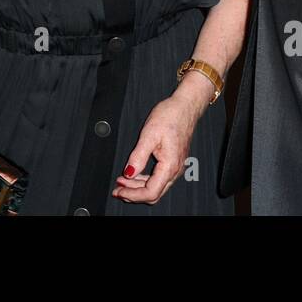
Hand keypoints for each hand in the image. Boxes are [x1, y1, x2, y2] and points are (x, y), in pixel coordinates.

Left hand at [111, 89, 202, 203]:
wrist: (184, 107)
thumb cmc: (170, 116)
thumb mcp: (149, 135)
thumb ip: (138, 156)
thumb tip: (129, 173)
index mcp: (170, 165)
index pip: (151, 192)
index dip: (133, 195)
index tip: (120, 190)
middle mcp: (175, 170)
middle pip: (154, 194)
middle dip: (133, 194)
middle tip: (117, 188)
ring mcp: (175, 167)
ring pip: (156, 187)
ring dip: (137, 187)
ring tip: (122, 181)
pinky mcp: (172, 162)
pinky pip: (158, 178)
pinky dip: (144, 180)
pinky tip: (134, 174)